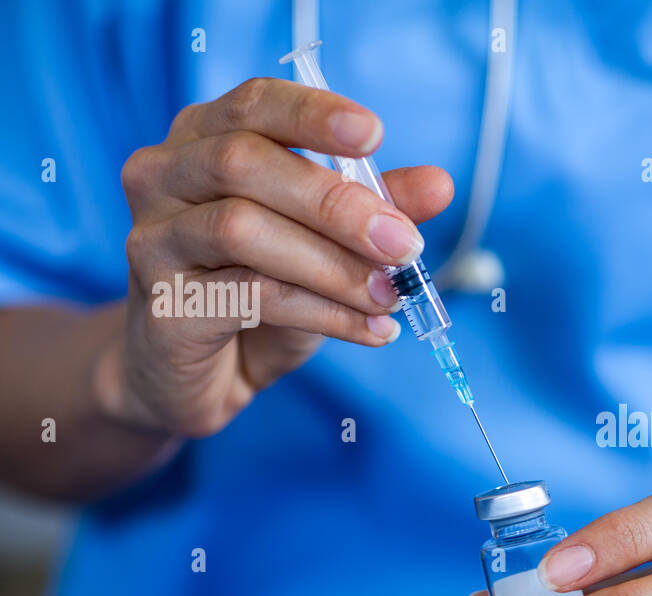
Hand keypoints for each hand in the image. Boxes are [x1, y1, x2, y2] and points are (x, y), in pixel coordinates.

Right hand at [105, 77, 452, 436]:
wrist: (202, 377)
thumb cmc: (262, 292)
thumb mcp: (327, 245)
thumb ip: (375, 208)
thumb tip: (439, 184)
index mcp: (203, 139)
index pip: (252, 104)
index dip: (312, 114)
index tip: (375, 134)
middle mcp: (163, 176)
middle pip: (244, 162)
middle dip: (336, 204)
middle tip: (404, 244)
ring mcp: (153, 238)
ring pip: (241, 229)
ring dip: (332, 265)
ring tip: (390, 297)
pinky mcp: (164, 303)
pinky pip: (249, 295)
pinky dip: (323, 313)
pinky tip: (369, 330)